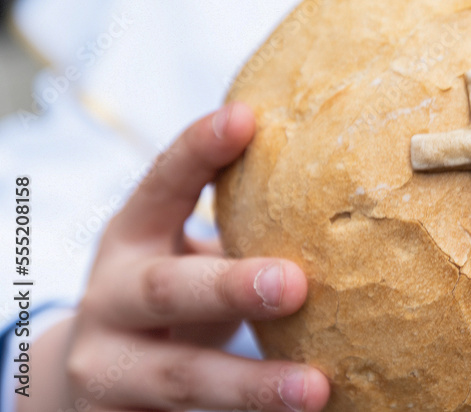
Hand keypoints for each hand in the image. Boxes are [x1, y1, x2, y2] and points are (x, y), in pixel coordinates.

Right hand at [21, 104, 329, 411]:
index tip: (245, 118)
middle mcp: (111, 300)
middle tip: (294, 283)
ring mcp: (107, 369)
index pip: (160, 185)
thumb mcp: (180, 252)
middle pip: (167, 291)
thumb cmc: (171, 295)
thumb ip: (236, 222)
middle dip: (229, 288)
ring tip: (315, 389)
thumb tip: (346, 170)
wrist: (92, 382)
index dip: (197, 151)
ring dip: (251, 385)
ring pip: (181, 379)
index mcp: (132, 239)